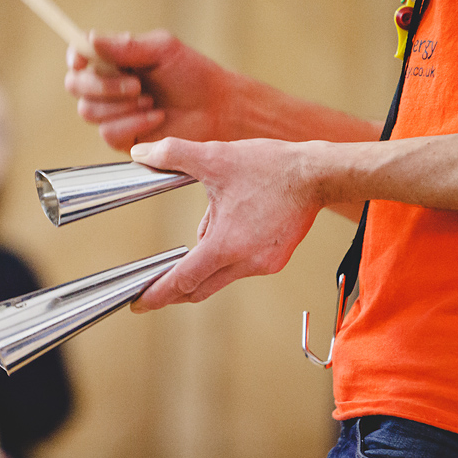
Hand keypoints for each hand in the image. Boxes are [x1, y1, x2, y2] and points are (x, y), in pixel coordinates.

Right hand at [65, 30, 237, 150]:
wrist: (219, 109)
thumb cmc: (194, 75)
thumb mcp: (162, 50)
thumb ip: (126, 46)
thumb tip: (90, 40)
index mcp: (115, 61)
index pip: (79, 57)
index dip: (75, 57)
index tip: (82, 59)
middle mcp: (109, 87)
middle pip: (76, 85)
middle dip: (101, 85)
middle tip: (135, 84)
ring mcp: (114, 114)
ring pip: (89, 111)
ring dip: (121, 105)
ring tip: (151, 101)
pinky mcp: (124, 139)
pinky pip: (109, 133)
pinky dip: (133, 123)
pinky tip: (156, 117)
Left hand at [129, 137, 323, 310]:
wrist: (318, 173)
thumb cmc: (271, 166)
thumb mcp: (215, 156)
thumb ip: (173, 154)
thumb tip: (141, 154)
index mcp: (226, 245)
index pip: (183, 280)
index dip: (157, 294)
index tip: (139, 304)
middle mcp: (246, 262)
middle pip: (199, 288)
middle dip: (174, 290)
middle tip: (152, 289)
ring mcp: (263, 264)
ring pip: (220, 276)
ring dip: (203, 264)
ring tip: (206, 222)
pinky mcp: (275, 260)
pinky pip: (240, 266)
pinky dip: (225, 255)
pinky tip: (229, 226)